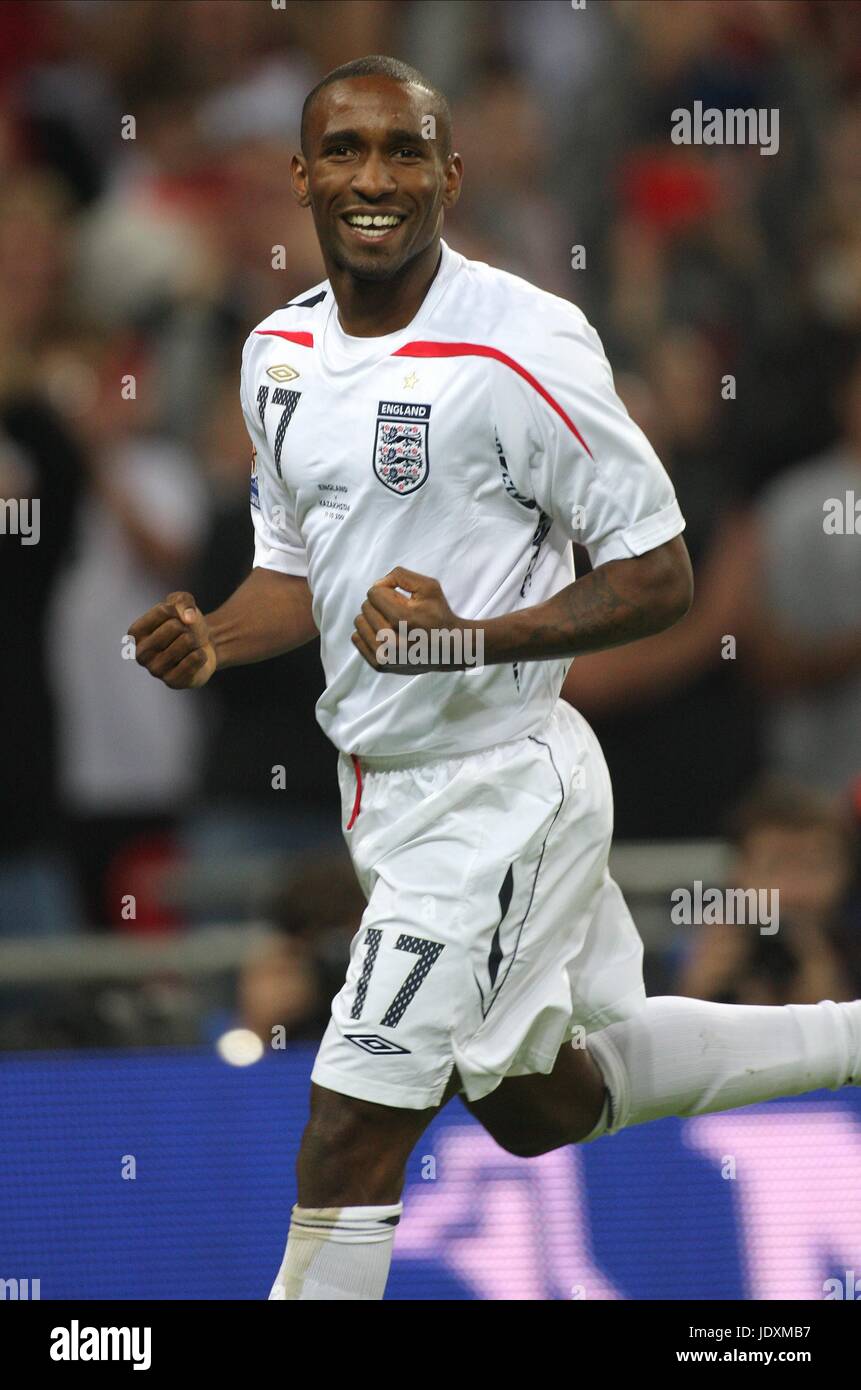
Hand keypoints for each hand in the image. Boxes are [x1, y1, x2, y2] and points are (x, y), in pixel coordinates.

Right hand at [128, 591, 216, 688]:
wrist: (204, 646)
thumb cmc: (186, 623)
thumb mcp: (183, 601)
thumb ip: (183, 600)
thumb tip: (188, 618)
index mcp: (135, 633)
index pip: (163, 610)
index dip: (178, 610)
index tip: (176, 619)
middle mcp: (140, 654)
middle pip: (174, 626)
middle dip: (186, 627)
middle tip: (185, 635)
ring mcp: (155, 670)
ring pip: (187, 641)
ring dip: (195, 641)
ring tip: (189, 647)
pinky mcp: (173, 682)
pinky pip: (196, 658)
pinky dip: (202, 654)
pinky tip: (195, 659)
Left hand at [352, 566, 473, 673]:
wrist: (449, 648)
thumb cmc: (438, 613)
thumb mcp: (428, 586)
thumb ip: (400, 576)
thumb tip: (377, 585)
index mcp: (404, 619)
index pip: (374, 593)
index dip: (387, 590)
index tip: (402, 598)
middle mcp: (393, 641)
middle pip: (366, 607)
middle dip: (381, 604)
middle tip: (400, 612)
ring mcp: (385, 656)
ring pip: (359, 622)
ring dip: (373, 618)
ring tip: (392, 622)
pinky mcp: (380, 665)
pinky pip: (356, 638)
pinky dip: (368, 632)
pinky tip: (385, 633)